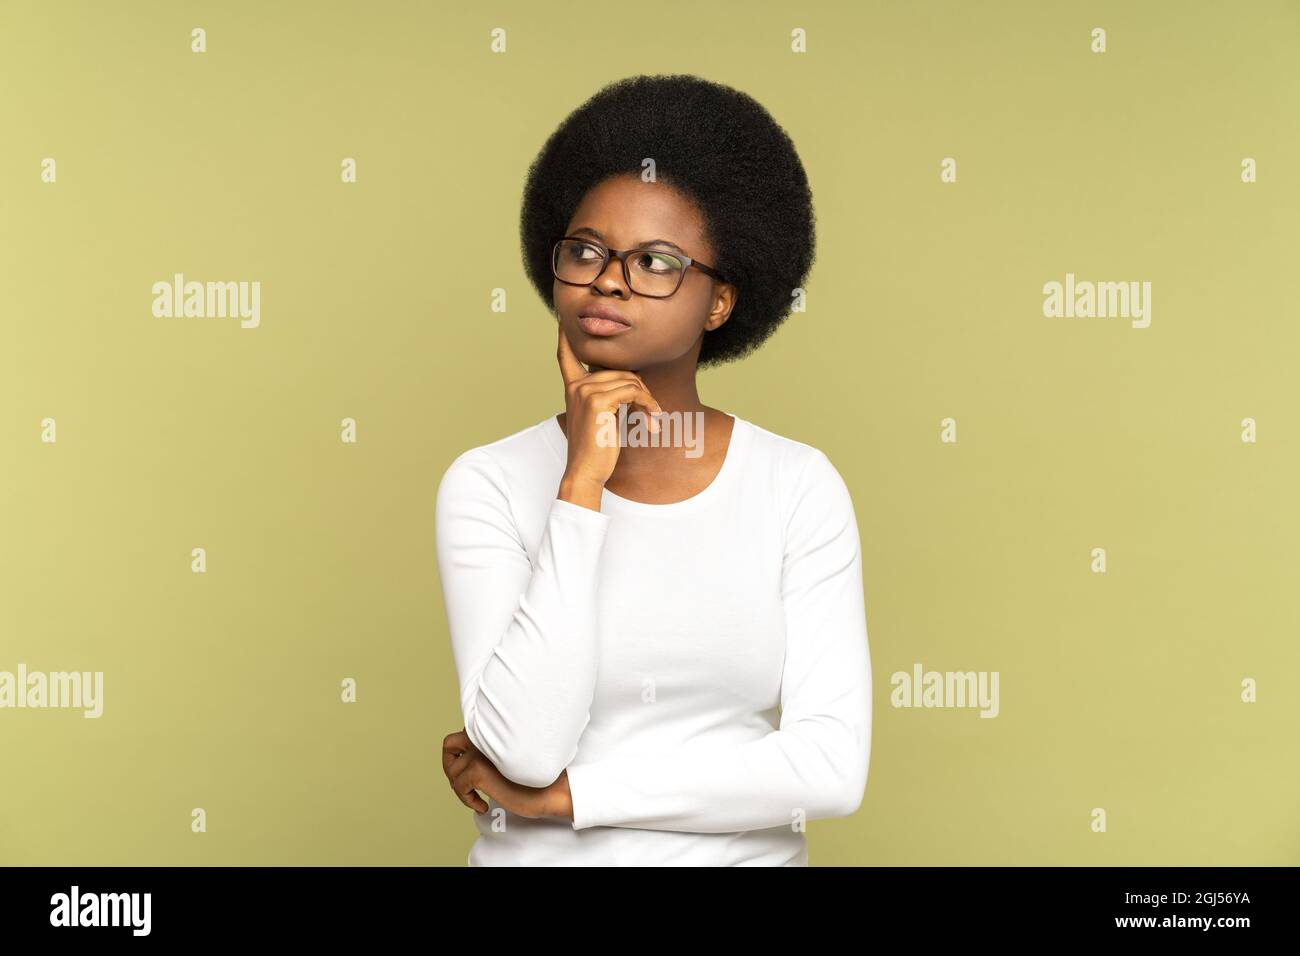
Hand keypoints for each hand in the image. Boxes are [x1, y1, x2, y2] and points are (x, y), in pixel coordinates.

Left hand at [442, 729, 572, 820]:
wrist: (549, 789)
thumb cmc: (531, 776)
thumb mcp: (505, 757)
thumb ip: (486, 751)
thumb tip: (460, 762)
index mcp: (490, 729)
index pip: (460, 735)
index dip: (459, 756)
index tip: (470, 772)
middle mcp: (483, 735)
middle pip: (448, 746)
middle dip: (451, 767)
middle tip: (465, 784)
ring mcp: (479, 752)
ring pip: (452, 772)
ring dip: (461, 789)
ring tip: (478, 797)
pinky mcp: (478, 771)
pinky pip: (459, 787)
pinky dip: (468, 800)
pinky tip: (483, 805)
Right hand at [556, 321, 661, 508]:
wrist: (586, 471)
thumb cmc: (596, 448)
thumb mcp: (599, 416)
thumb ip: (606, 395)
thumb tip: (632, 380)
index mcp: (573, 388)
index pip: (566, 356)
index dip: (565, 337)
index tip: (563, 321)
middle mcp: (576, 386)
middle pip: (620, 370)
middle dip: (640, 390)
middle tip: (650, 411)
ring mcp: (585, 391)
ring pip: (630, 380)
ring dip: (647, 400)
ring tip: (651, 419)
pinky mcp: (598, 401)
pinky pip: (634, 391)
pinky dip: (648, 404)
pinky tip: (652, 419)